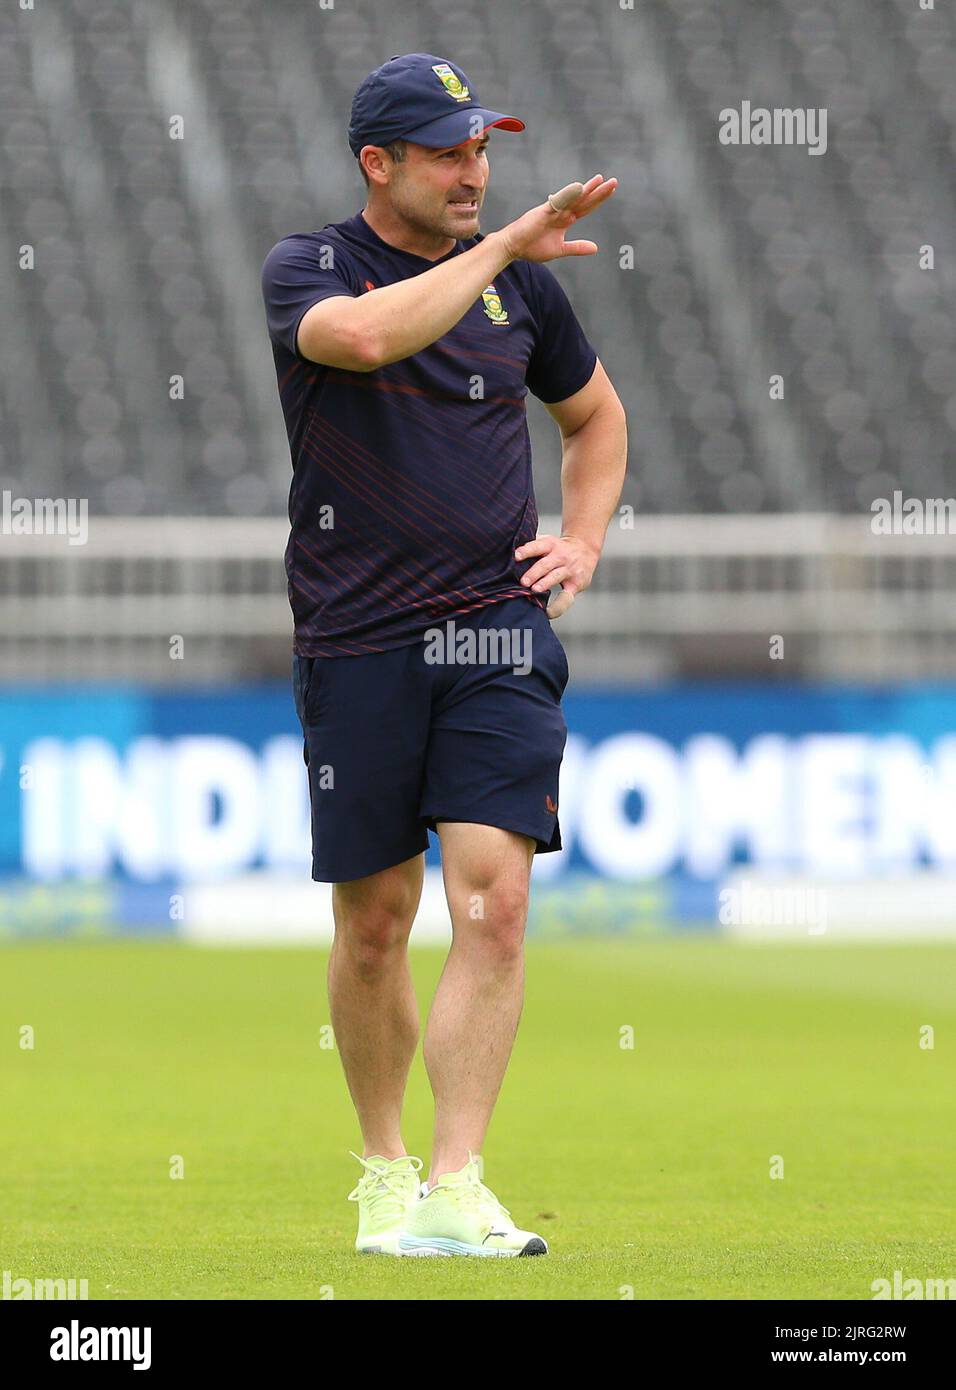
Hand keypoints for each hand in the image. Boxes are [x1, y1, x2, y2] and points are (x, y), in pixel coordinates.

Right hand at [499, 175, 617, 263]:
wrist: (513, 247)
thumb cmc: (532, 247)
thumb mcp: (559, 249)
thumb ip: (576, 247)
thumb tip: (595, 248)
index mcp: (565, 220)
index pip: (586, 207)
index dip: (599, 199)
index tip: (611, 190)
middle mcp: (561, 212)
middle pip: (584, 200)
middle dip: (599, 192)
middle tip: (614, 182)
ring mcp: (553, 210)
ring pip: (573, 198)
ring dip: (586, 189)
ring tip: (600, 180)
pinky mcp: (543, 212)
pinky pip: (558, 201)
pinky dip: (568, 194)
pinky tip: (579, 187)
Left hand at [514, 533, 599, 618]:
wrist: (586, 550)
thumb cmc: (558, 549)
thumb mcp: (547, 542)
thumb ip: (532, 547)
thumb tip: (506, 554)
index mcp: (551, 544)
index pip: (538, 546)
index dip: (527, 550)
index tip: (516, 556)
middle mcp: (561, 556)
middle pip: (546, 564)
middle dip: (534, 572)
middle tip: (523, 581)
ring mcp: (569, 570)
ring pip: (555, 576)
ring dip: (544, 583)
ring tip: (534, 590)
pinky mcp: (576, 584)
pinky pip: (566, 597)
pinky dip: (557, 606)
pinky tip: (548, 612)